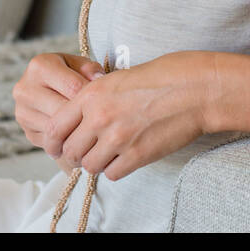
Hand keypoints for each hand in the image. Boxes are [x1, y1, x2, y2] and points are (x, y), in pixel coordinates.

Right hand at [12, 52, 104, 174]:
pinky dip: (69, 142)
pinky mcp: (27, 131)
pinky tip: (82, 139)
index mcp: (39, 66)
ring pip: (57, 130)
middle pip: (63, 111)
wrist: (48, 89)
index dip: (94, 97)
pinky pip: (52, 142)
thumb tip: (99, 80)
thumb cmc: (70, 74)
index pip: (73, 86)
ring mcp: (23, 112)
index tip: (110, 103)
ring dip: (78, 133)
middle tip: (106, 122)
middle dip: (86, 116)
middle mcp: (24, 89)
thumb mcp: (80, 65)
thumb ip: (90, 69)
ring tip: (97, 131)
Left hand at [42, 51, 215, 181]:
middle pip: (70, 151)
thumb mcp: (119, 77)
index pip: (55, 127)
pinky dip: (116, 169)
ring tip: (108, 154)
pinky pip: (112, 174)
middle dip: (76, 154)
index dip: (54, 141)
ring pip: (89, 165)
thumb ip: (95, 96)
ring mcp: (118, 138)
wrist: (195, 89)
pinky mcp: (137, 155)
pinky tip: (125, 157)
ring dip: (96, 162)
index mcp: (92, 94)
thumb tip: (80, 114)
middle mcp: (100, 117)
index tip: (58, 146)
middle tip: (86, 152)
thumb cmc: (163, 77)